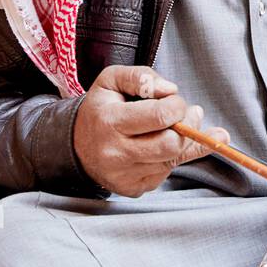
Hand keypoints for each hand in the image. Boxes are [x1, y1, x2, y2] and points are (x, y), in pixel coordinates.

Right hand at [73, 65, 228, 196]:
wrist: (77, 145)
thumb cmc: (100, 109)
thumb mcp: (111, 80)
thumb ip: (141, 77)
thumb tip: (170, 90)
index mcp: (110, 122)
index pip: (160, 116)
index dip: (177, 104)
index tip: (174, 100)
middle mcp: (115, 153)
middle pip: (172, 144)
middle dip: (189, 126)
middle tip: (186, 115)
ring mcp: (124, 175)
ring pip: (173, 160)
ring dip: (183, 141)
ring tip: (175, 127)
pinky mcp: (132, 188)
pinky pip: (167, 173)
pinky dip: (172, 157)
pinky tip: (165, 145)